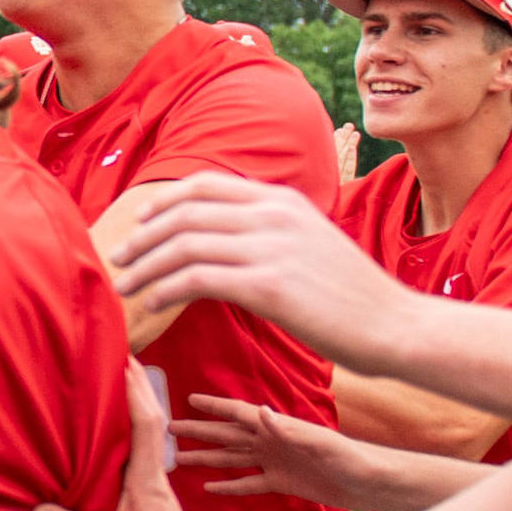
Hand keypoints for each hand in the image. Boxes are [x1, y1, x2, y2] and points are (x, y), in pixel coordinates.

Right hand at [34, 372, 237, 510]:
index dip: (135, 391)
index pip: (147, 426)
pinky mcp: (148, 496)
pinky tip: (108, 428)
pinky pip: (137, 452)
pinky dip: (126, 430)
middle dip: (134, 384)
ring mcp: (153, 485)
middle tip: (115, 353)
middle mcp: (154, 477)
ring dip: (130, 404)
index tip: (123, 361)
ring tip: (109, 379)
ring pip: (144, 433)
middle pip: (148, 419)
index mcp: (148, 483)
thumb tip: (36, 510)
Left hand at [108, 174, 413, 365]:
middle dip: (142, 236)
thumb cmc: (350, 296)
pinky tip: (153, 304)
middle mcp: (272, 215)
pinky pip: (197, 278)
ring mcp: (271, 247)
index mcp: (281, 200)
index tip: (138, 223)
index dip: (162, 202)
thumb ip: (269, 232)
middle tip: (117, 259)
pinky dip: (166, 289)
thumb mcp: (309, 244)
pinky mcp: (268, 286)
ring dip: (145, 266)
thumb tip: (225, 241)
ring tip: (124, 287)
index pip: (204, 185)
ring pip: (184, 244)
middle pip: (184, 213)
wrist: (395, 325)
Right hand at [169, 394, 376, 507]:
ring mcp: (275, 462)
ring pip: (232, 458)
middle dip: (199, 431)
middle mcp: (272, 442)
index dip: (214, 407)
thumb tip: (259, 411)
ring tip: (179, 459)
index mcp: (279, 427)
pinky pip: (248, 483)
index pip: (239, 414)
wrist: (370, 483)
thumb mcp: (320, 442)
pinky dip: (228, 485)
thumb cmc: (350, 458)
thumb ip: (288, 429)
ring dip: (207, 457)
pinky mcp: (281, 483)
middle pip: (227, 434)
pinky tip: (209, 488)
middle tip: (168, 429)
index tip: (188, 400)